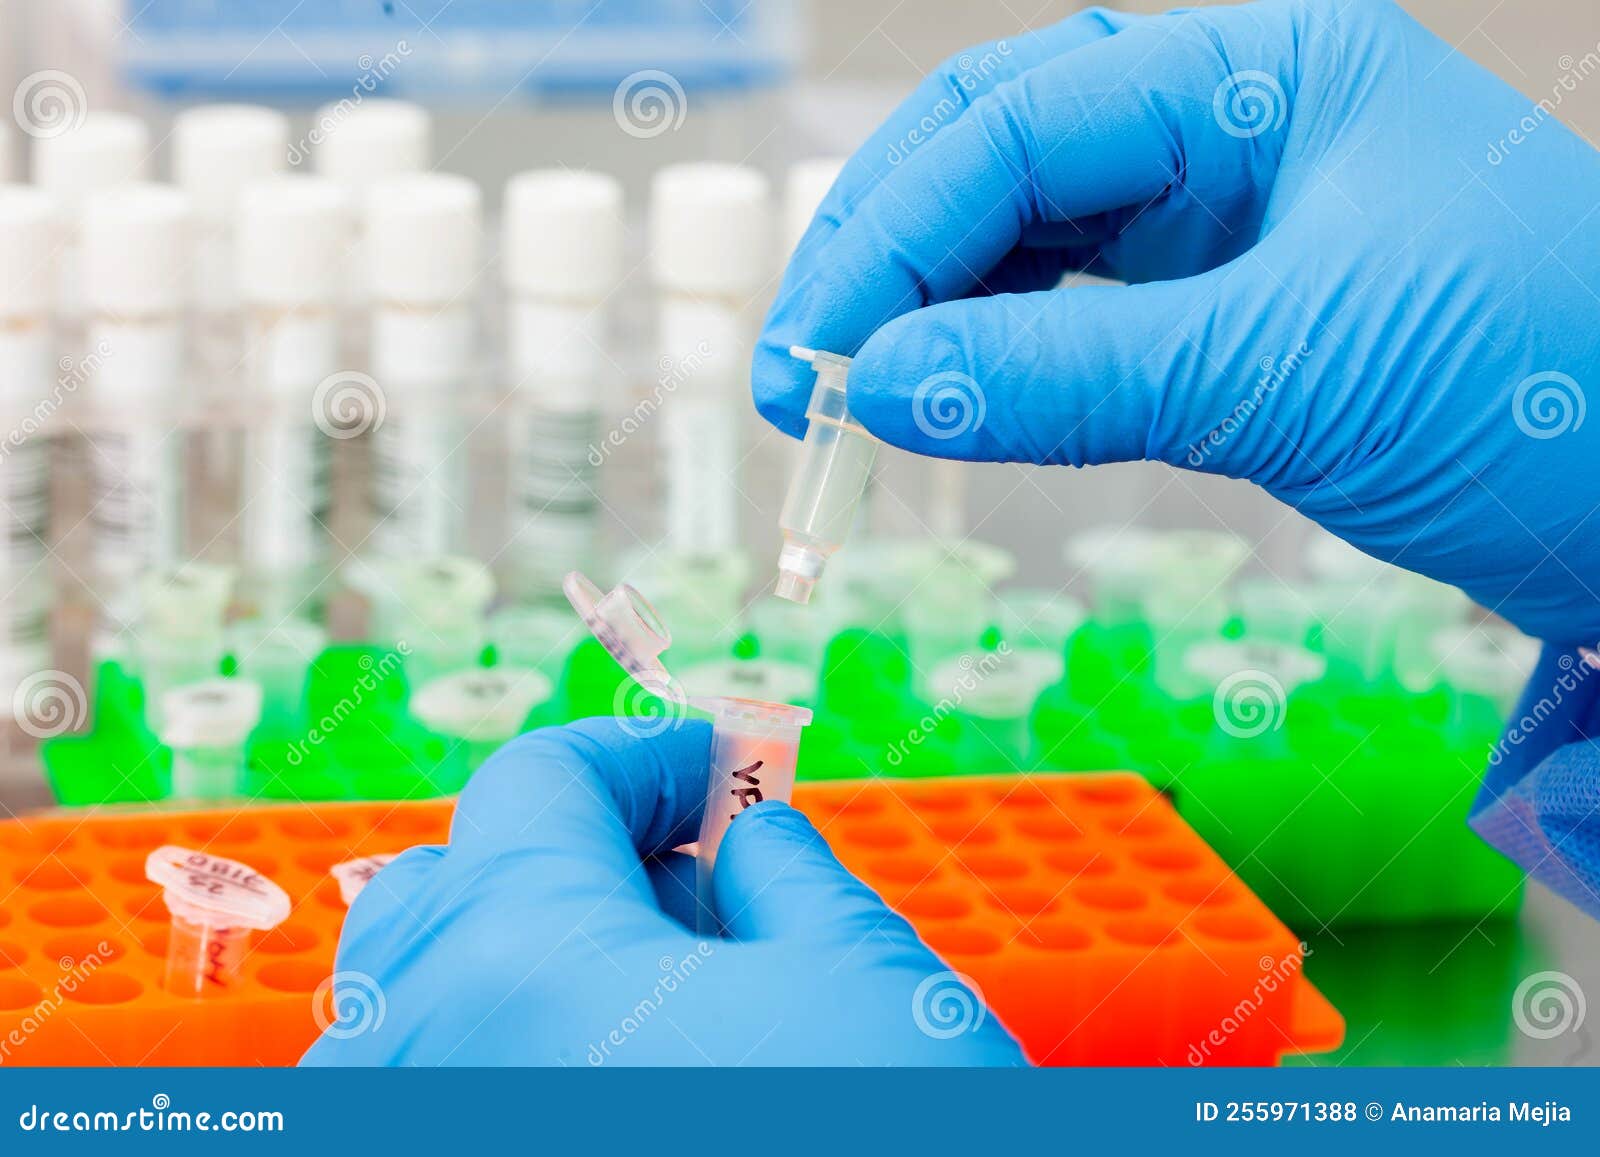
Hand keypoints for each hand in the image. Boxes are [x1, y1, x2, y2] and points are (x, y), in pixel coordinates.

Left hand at [300, 718, 1023, 1065]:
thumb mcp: (865, 978)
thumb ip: (787, 870)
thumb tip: (752, 838)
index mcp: (515, 964)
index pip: (541, 783)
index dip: (648, 755)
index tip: (722, 767)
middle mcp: (420, 1067)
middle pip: (460, 886)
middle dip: (580, 857)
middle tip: (701, 876)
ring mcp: (415, 1147)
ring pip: (432, 1007)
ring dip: (540, 960)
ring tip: (672, 990)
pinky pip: (442, 1097)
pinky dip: (515, 1058)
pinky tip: (626, 1079)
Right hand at [756, 0, 1599, 645]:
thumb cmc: (1549, 393)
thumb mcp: (1287, 368)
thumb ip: (1065, 375)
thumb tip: (877, 389)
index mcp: (1259, 69)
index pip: (1016, 127)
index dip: (892, 242)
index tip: (814, 363)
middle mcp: (1230, 122)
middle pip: (997, 154)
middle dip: (886, 257)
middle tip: (801, 378)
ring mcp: (1227, 218)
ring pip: (1026, 235)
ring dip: (927, 309)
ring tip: (846, 399)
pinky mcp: (1228, 311)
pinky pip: (1075, 314)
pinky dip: (995, 358)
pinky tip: (941, 397)